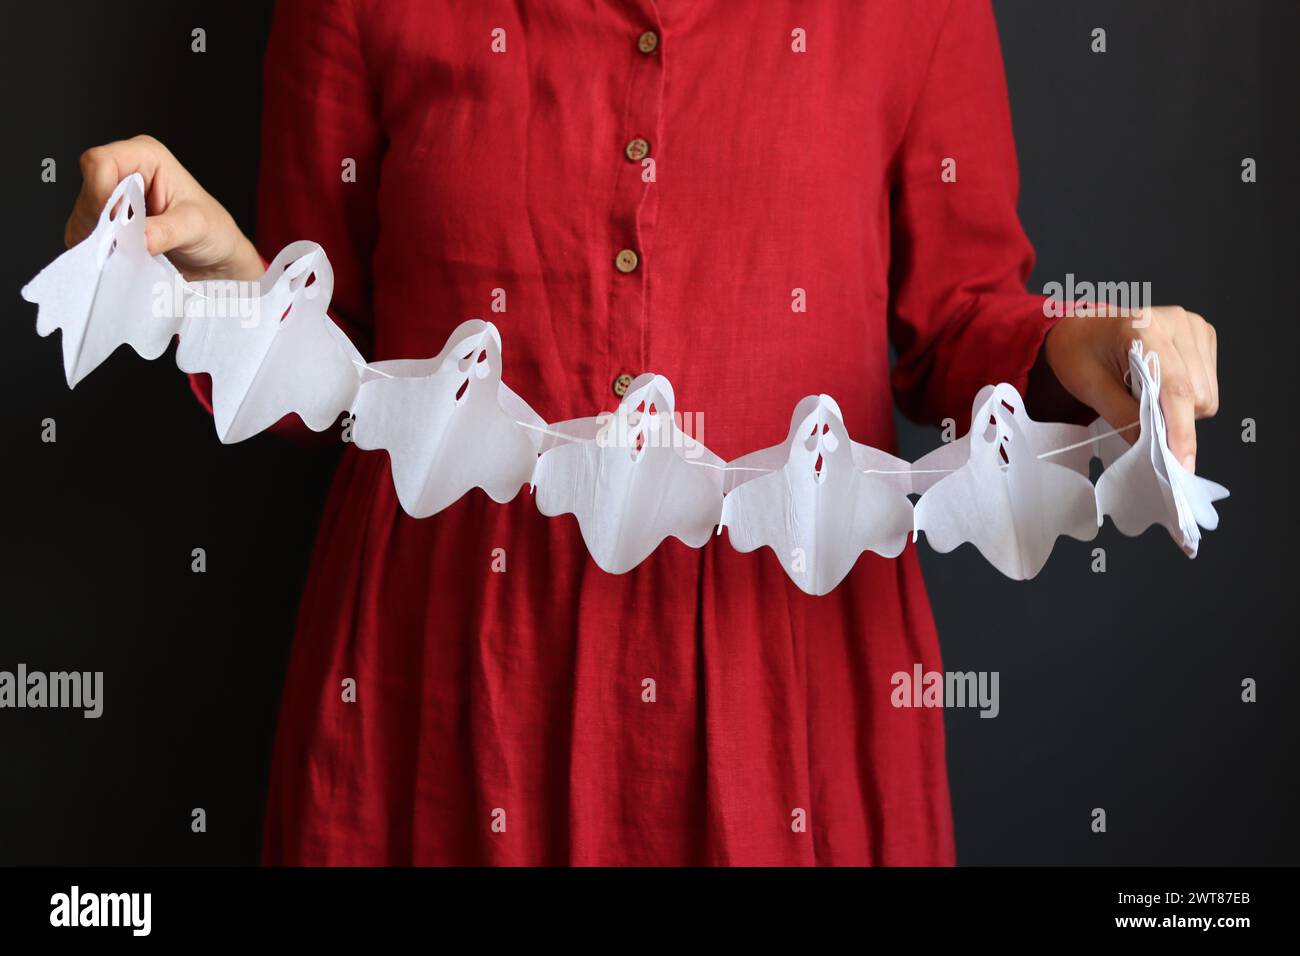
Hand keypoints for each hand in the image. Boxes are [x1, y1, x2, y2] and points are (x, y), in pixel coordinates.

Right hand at [64, 134, 262, 282]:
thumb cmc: (213, 231)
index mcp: (146, 156)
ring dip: (101, 239)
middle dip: (101, 222)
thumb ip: (166, 231)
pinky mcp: (105, 221)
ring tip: (132, 252)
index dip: (99, 193)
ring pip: (83, 215)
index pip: (100, 162)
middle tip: (125, 246)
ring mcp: (112, 196)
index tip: (113, 224)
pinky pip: (85, 234)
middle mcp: (124, 170)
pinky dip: (99, 249)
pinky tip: (122, 256)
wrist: (215, 257)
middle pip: (87, 190)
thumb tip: (137, 239)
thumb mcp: (196, 227)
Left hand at [1044, 306, 1218, 472]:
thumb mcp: (1089, 388)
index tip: (1182, 462)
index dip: (1181, 429)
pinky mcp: (1203, 336)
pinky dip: (1187, 397)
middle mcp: (1177, 322)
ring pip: (1207, 393)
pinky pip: (1208, 384)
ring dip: (1182, 409)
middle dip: (1174, 419)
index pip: (1176, 388)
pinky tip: (1160, 384)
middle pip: (1198, 395)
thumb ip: (1123, 417)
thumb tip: (1152, 448)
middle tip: (1139, 413)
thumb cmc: (1080, 353)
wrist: (1082, 330)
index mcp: (1145, 328)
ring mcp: (1194, 327)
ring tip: (1146, 393)